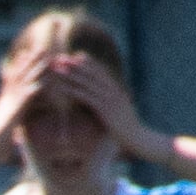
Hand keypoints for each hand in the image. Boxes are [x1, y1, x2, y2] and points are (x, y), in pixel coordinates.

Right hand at [0, 46, 53, 166]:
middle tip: (39, 47)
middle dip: (29, 61)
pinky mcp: (15, 114)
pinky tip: (45, 80)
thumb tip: (2, 123)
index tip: (24, 54)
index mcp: (3, 103)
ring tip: (45, 55)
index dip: (18, 67)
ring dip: (35, 67)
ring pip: (25, 81)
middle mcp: (6, 100)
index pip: (11, 80)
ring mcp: (10, 106)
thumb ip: (4, 122)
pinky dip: (35, 87)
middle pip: (19, 75)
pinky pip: (27, 97)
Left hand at [42, 50, 164, 161]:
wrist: (137, 138)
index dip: (88, 63)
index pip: (101, 72)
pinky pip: (87, 97)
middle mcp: (113, 91)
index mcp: (117, 90)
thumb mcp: (119, 112)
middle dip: (76, 64)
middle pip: (92, 73)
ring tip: (58, 69)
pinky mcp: (105, 110)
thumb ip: (111, 104)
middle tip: (61, 58)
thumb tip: (102, 102)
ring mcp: (110, 99)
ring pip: (88, 82)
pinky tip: (63, 87)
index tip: (75, 56)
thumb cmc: (126, 129)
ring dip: (72, 74)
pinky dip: (74, 91)